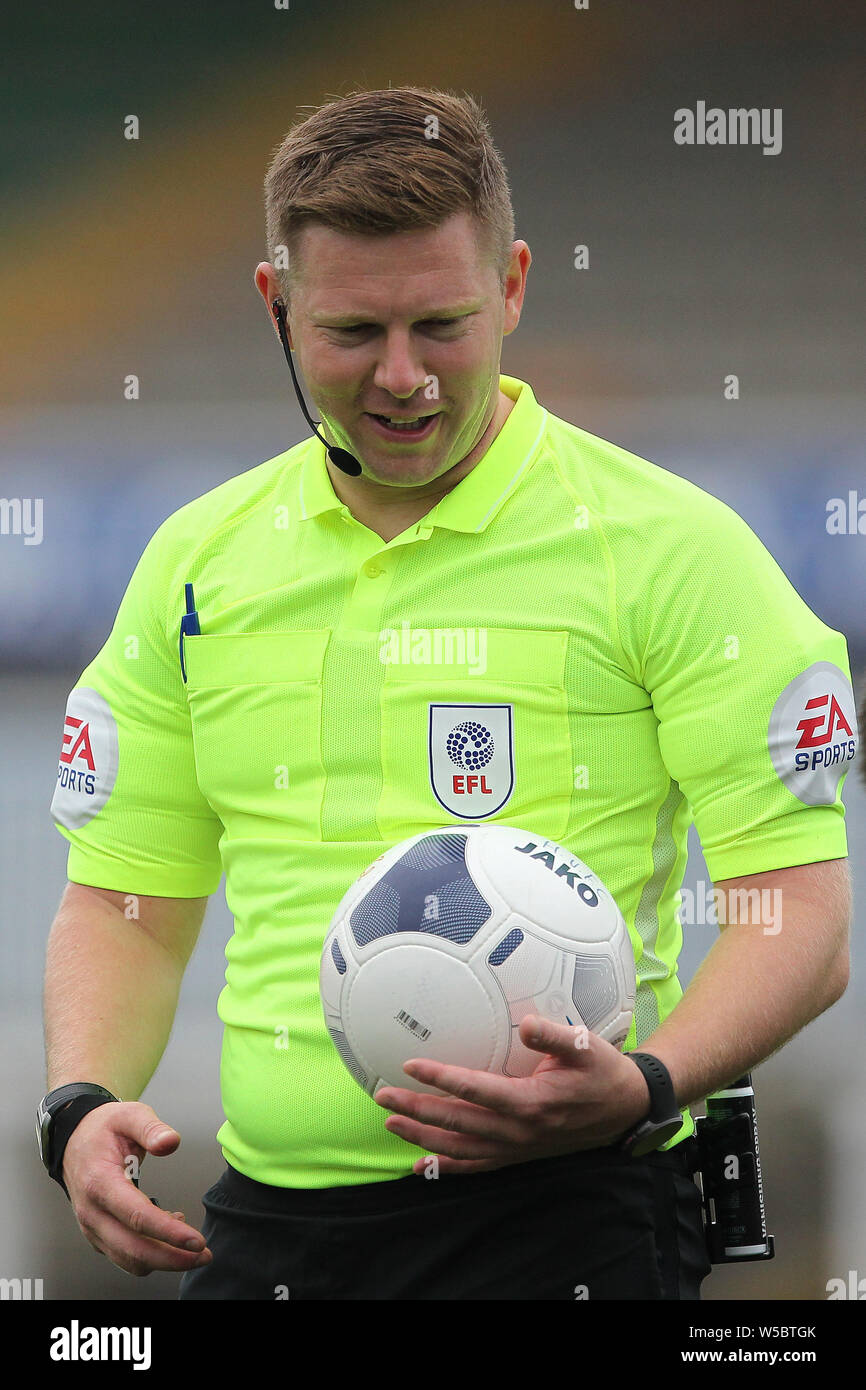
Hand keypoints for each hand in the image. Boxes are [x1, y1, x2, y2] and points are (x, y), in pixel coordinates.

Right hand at [62, 1102, 212, 1276]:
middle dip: (172, 1258)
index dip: (169, 1232)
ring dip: (163, 1261)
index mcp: (100, 1182)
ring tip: (192, 1249)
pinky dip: (149, 1254)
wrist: (73, 1138)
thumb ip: (151, 1128)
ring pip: (128, 1259)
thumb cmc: (102, 1128)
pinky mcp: (98, 1234)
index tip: (196, 1241)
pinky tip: (169, 1234)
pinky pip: (124, 1254)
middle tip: (204, 1256)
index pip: (137, 1217)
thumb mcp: (129, 1115)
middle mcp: (92, 1212)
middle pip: (133, 1249)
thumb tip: (171, 1142)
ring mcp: (92, 1226)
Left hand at [374, 1015, 651, 1173]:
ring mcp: (516, 1148)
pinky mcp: (517, 1155)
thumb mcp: (586, 1046)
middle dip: (417, 1109)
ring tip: (391, 1122)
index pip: (476, 1089)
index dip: (441, 1078)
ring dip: (423, 1136)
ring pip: (460, 1147)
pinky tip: (420, 1163)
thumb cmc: (603, 1072)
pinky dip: (446, 1166)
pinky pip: (476, 1166)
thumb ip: (554, 1036)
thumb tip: (526, 1023)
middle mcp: (519, 1130)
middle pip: (458, 1122)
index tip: (410, 1065)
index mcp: (531, 1101)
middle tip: (382, 1096)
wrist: (624, 1111)